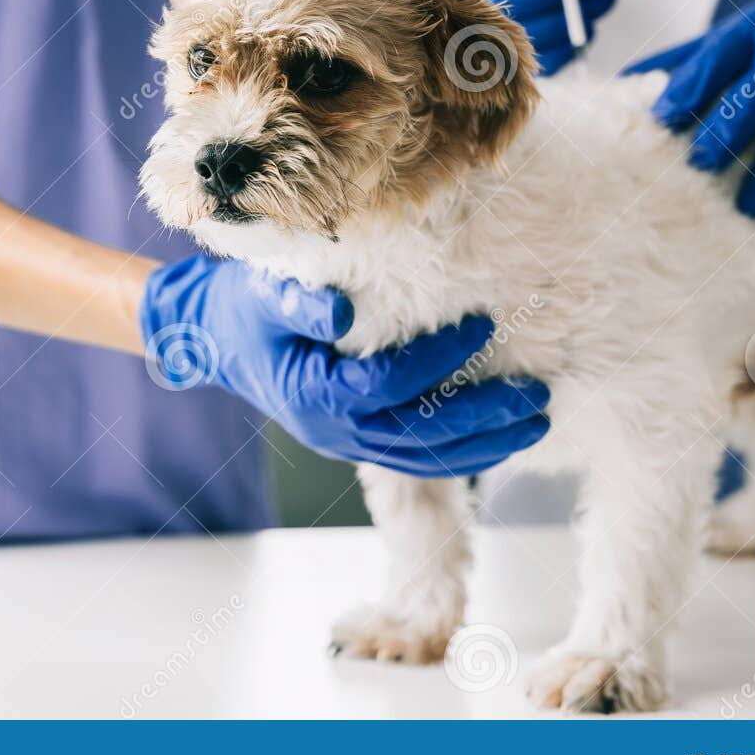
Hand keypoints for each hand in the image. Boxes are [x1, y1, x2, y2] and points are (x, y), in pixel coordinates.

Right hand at [141, 255, 550, 476]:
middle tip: (536, 393)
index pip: (390, 384)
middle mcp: (335, 431)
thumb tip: (340, 311)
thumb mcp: (263, 294)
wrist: (218, 340)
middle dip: (484, 416)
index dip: (439, 359)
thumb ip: (300, 302)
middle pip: (422, 435)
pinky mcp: (360, 444)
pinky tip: (503, 436)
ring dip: (486, 444)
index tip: (481, 325)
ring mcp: (349, 445)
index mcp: (314, 395)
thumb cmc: (245, 309)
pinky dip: (465, 453)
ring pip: (427, 458)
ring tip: (536, 420)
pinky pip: (420, 459)